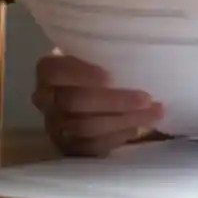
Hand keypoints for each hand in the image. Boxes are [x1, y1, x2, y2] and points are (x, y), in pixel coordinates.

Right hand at [32, 50, 164, 156]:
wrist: (85, 93)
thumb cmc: (96, 66)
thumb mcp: (95, 53)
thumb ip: (104, 52)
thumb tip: (136, 49)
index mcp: (48, 71)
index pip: (55, 72)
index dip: (81, 74)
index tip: (110, 76)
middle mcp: (45, 99)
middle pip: (74, 103)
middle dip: (115, 102)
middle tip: (146, 99)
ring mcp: (54, 127)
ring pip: (85, 128)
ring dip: (123, 121)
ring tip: (153, 114)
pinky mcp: (67, 148)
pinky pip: (91, 147)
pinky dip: (117, 137)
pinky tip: (137, 128)